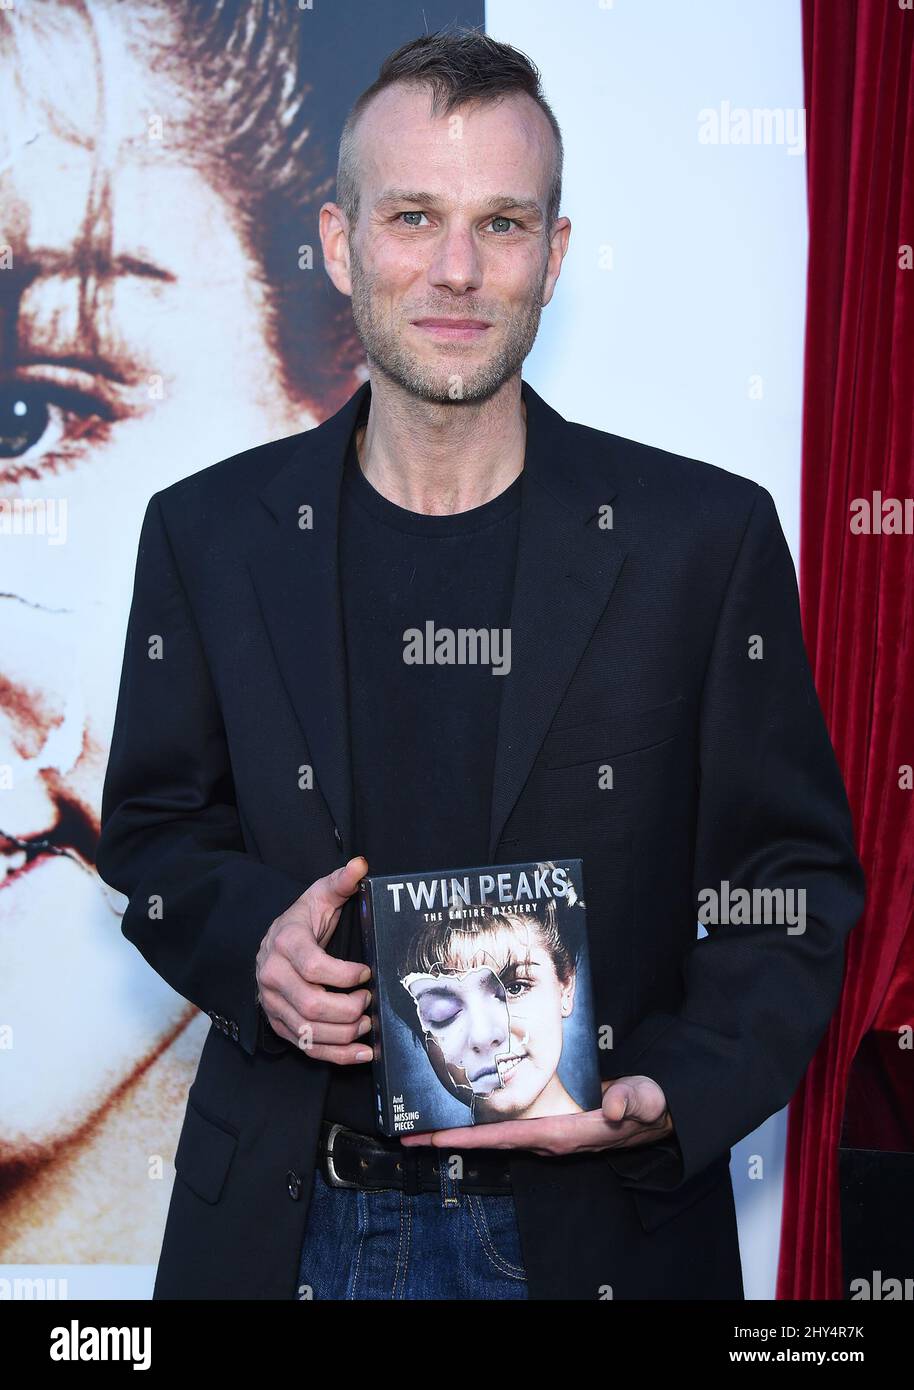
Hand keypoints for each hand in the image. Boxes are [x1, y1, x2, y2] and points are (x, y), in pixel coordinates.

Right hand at [255, 855, 373, 1062]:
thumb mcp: (319, 896)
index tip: (366, 972)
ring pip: (309, 1031)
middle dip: (348, 1008)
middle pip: (312, 1004)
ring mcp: (273, 1003)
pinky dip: (337, 1055)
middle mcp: (273, 976)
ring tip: (369, 1024)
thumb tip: (360, 865)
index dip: (344, 974)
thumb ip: (340, 883)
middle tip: (369, 1001)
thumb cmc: (302, 921)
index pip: (313, 966)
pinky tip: (364, 1053)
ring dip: (345, 1033)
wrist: (273, 944)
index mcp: (285, 943)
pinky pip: (307, 1048)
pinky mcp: (279, 1024)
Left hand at [399, 1075, 673, 1157]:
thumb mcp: (646, 1101)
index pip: (504, 1138)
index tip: (431, 1136)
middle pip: (488, 1141)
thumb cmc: (648, 1106)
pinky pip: (506, 1124)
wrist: (657, 1115)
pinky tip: (463, 1107)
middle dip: (449, 1136)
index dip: (466, 1136)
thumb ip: (631, 1103)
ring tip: (424, 1122)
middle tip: (408, 1134)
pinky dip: (480, 1119)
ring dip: (460, 1128)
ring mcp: (546, 1133)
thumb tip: (612, 1108)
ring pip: (493, 1133)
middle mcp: (547, 1139)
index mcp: (562, 1135)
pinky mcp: (549, 1123)